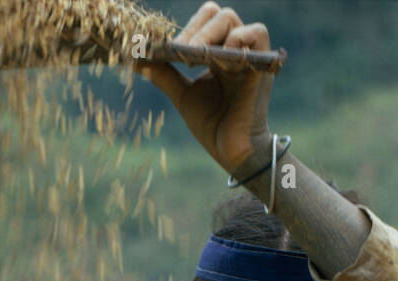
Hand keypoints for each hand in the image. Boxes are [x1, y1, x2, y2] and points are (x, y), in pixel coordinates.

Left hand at [134, 2, 273, 174]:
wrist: (230, 149)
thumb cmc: (211, 124)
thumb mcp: (182, 95)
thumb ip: (163, 74)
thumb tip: (136, 59)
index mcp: (218, 53)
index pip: (203, 22)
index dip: (185, 30)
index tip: (169, 51)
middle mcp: (234, 49)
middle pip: (216, 14)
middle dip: (193, 29)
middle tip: (181, 51)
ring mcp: (248, 54)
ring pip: (229, 19)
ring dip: (207, 33)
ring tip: (196, 55)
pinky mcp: (261, 64)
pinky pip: (256, 32)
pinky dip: (237, 37)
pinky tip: (220, 56)